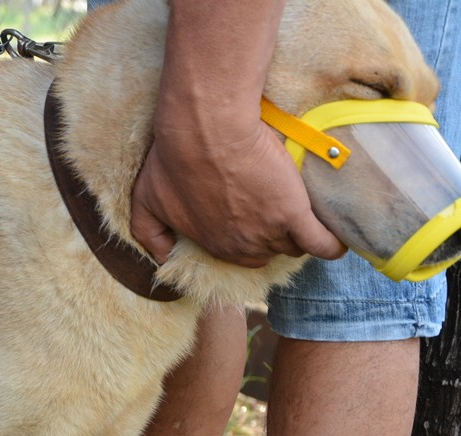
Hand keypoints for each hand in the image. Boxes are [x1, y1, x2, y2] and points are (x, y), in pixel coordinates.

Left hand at [131, 113, 345, 267]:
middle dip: (273, 237)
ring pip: (294, 246)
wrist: (207, 130)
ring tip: (307, 215)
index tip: (253, 221)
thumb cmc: (173, 159)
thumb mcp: (145, 202)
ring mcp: (267, 232)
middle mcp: (240, 246)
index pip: (239, 255)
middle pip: (268, 252)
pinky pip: (321, 243)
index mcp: (211, 244)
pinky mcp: (292, 214)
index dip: (248, 239)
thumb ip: (149, 234)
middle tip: (277, 210)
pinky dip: (330, 246)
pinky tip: (337, 243)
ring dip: (300, 234)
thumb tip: (160, 257)